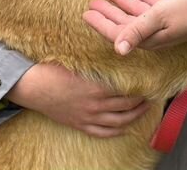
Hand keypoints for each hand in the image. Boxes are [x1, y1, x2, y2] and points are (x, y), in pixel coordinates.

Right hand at [6, 62, 149, 136]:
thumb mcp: (81, 61)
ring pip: (119, 122)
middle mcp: (96, 105)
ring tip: (145, 109)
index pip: (128, 89)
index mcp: (98, 87)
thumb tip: (118, 53)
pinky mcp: (80, 124)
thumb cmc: (56, 69)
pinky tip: (126, 128)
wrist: (33, 86)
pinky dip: (117, 132)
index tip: (152, 81)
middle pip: (128, 107)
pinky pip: (103, 133)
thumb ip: (100, 62)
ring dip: (135, 116)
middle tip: (153, 95)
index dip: (142, 87)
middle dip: (143, 101)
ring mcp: (88, 117)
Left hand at [83, 0, 186, 54]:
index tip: (85, 13)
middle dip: (106, 12)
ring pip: (133, 11)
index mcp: (148, 37)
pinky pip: (146, 4)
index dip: (100, 23)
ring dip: (119, 2)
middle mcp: (152, 32)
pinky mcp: (169, 11)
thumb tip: (117, 50)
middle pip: (123, 22)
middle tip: (90, 2)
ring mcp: (160, 22)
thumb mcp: (160, 17)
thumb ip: (137, 31)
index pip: (117, 32)